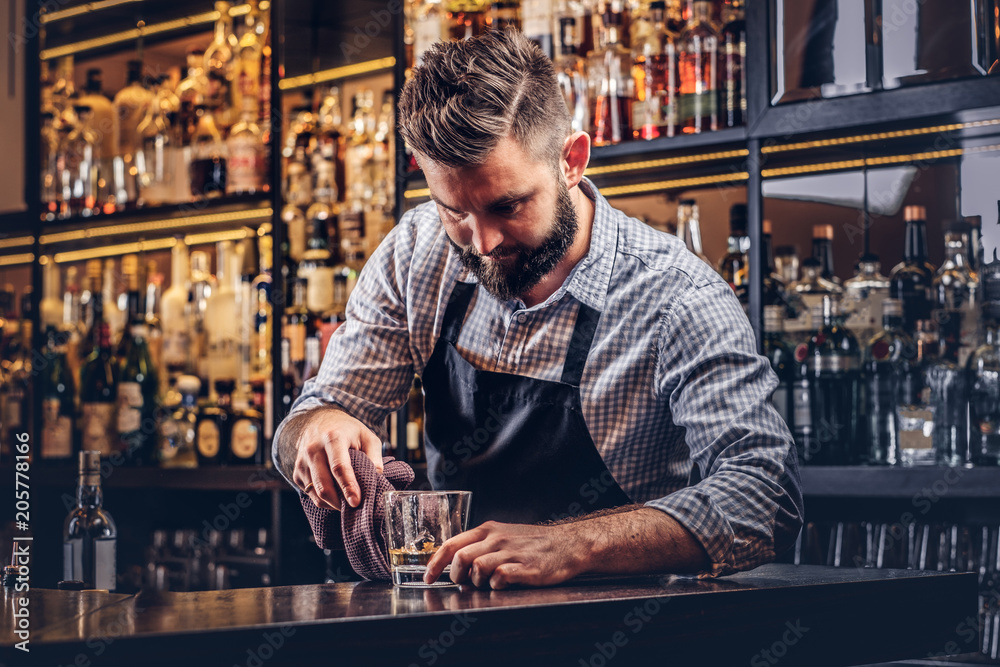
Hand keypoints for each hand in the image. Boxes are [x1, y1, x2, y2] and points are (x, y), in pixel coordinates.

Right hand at [291, 409, 382, 509]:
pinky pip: (310, 494)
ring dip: (332, 503)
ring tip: (346, 502)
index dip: (348, 486)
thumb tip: (378, 477)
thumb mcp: (366, 435)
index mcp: (332, 438)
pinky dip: (323, 500)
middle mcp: (313, 449)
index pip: (339, 467)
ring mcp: (302, 462)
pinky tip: (335, 495)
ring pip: (315, 493)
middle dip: (339, 502)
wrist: (319, 422)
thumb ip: (374, 455)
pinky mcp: (297, 472)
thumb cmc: (346, 431)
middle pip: (323, 485)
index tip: (356, 501)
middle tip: (354, 508)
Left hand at [422, 521, 584, 589]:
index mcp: (488, 530)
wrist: (568, 544)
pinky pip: (499, 578)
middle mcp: (497, 539)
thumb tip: (456, 564)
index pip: (452, 544)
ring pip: (477, 568)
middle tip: (464, 583)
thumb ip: (481, 545)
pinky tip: (504, 584)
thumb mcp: (504, 535)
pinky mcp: (525, 568)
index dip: (435, 563)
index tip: (428, 577)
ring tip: (488, 583)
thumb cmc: (533, 543)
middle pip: (461, 557)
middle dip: (456, 575)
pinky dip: (496, 585)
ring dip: (477, 582)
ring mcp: (511, 553)